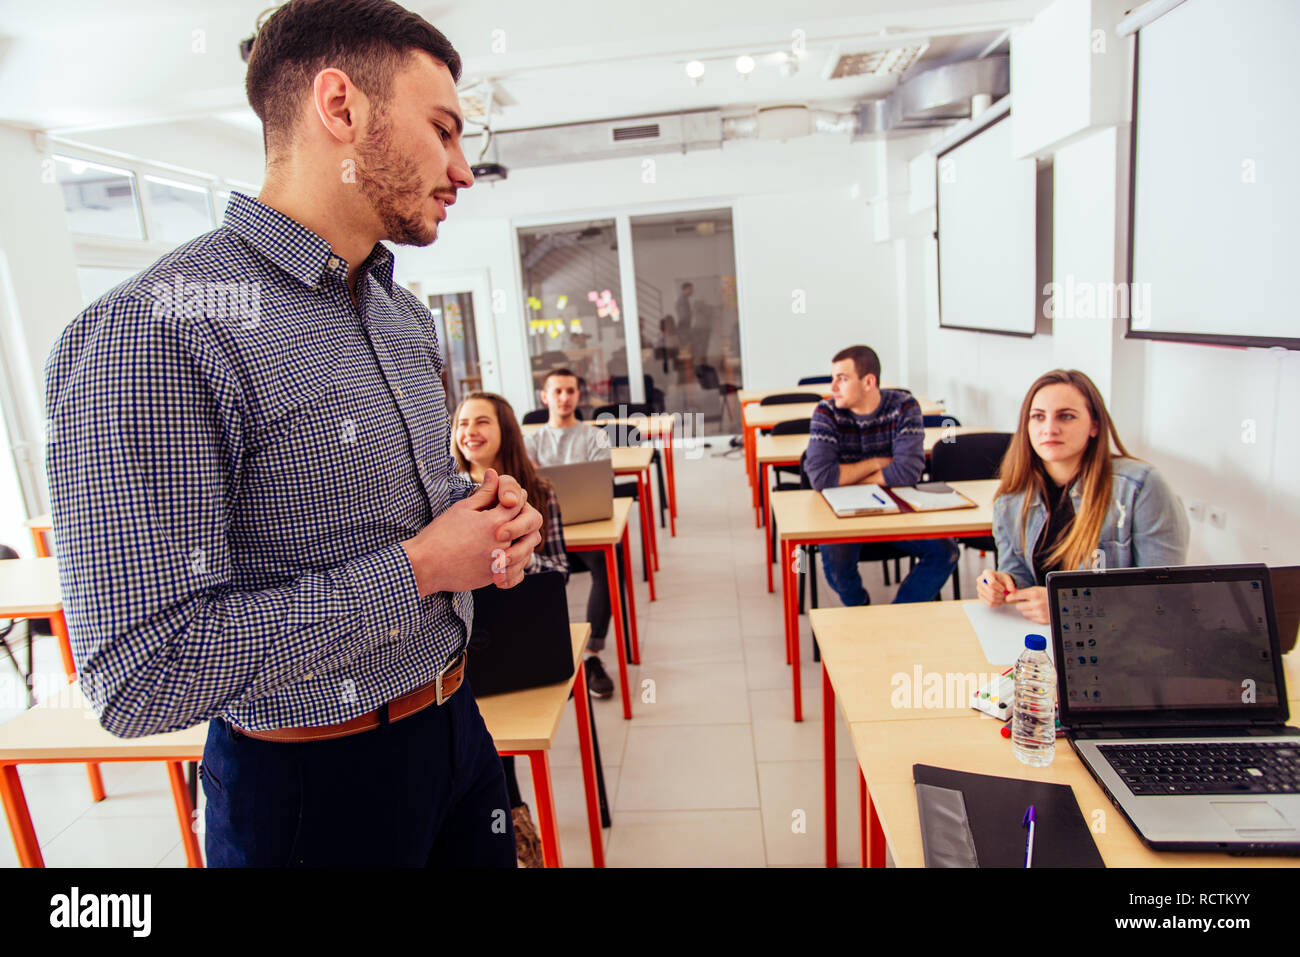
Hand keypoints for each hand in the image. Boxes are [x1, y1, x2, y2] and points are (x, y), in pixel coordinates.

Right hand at [400, 469, 541, 595]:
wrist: (425, 565)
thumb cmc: (440, 534)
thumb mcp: (462, 508)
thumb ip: (485, 493)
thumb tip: (495, 474)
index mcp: (495, 522)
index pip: (519, 503)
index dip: (515, 497)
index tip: (507, 498)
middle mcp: (502, 543)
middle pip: (529, 527)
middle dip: (524, 519)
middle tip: (513, 517)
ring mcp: (500, 562)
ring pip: (528, 550)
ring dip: (523, 542)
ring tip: (511, 537)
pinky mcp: (494, 577)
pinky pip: (518, 573)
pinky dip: (516, 566)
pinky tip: (507, 558)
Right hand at [977, 569, 1017, 606]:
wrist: (997, 581)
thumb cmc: (1002, 579)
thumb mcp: (1007, 578)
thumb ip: (1010, 584)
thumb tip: (1012, 590)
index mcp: (986, 573)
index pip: (992, 583)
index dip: (1000, 588)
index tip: (1004, 589)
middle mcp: (980, 580)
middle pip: (991, 592)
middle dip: (1001, 595)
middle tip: (1005, 595)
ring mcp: (979, 589)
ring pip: (991, 599)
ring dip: (1000, 600)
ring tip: (1004, 597)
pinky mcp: (980, 596)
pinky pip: (989, 603)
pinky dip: (997, 604)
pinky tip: (1001, 601)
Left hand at [1006, 585, 1049, 624]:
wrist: (1062, 602)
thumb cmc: (1049, 595)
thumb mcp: (1037, 589)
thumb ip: (1024, 592)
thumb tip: (1010, 594)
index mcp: (1035, 593)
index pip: (1016, 596)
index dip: (1010, 597)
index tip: (1008, 598)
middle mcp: (1037, 603)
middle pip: (1018, 606)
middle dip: (1020, 604)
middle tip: (1026, 602)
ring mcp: (1040, 612)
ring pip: (1024, 613)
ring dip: (1026, 610)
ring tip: (1034, 606)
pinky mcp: (1042, 620)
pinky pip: (1030, 618)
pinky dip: (1032, 615)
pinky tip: (1038, 611)